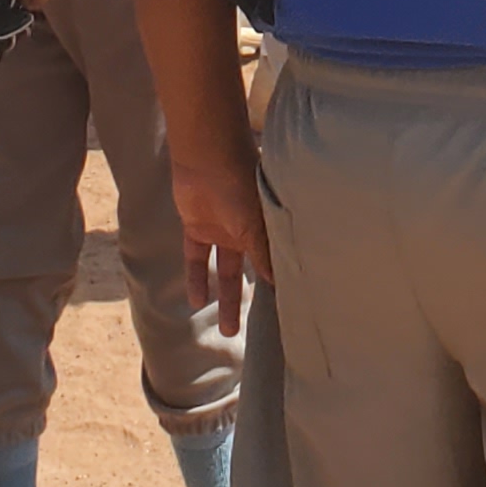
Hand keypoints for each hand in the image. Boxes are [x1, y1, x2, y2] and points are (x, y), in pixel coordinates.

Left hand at [173, 138, 272, 330]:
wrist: (205, 156)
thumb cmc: (240, 181)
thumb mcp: (257, 223)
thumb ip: (265, 254)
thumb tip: (278, 286)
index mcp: (270, 226)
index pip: (277, 261)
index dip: (282, 284)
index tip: (289, 312)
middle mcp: (249, 230)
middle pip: (254, 273)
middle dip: (259, 299)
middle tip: (265, 328)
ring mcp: (223, 230)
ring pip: (227, 272)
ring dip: (227, 299)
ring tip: (229, 330)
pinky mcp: (197, 228)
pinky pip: (197, 260)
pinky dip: (197, 280)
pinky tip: (196, 302)